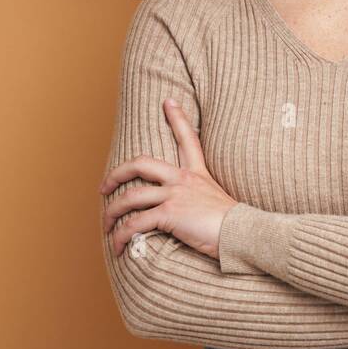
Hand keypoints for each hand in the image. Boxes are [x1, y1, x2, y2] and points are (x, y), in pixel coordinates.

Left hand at [99, 98, 237, 258]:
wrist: (243, 233)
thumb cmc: (234, 224)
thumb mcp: (218, 200)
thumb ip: (201, 198)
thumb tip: (189, 210)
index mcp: (197, 174)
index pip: (187, 139)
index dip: (177, 118)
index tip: (168, 101)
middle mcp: (183, 180)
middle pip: (141, 163)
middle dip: (117, 173)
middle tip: (104, 186)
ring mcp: (175, 195)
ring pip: (130, 197)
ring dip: (112, 213)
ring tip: (106, 225)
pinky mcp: (169, 214)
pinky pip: (135, 224)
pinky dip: (121, 237)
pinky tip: (116, 247)